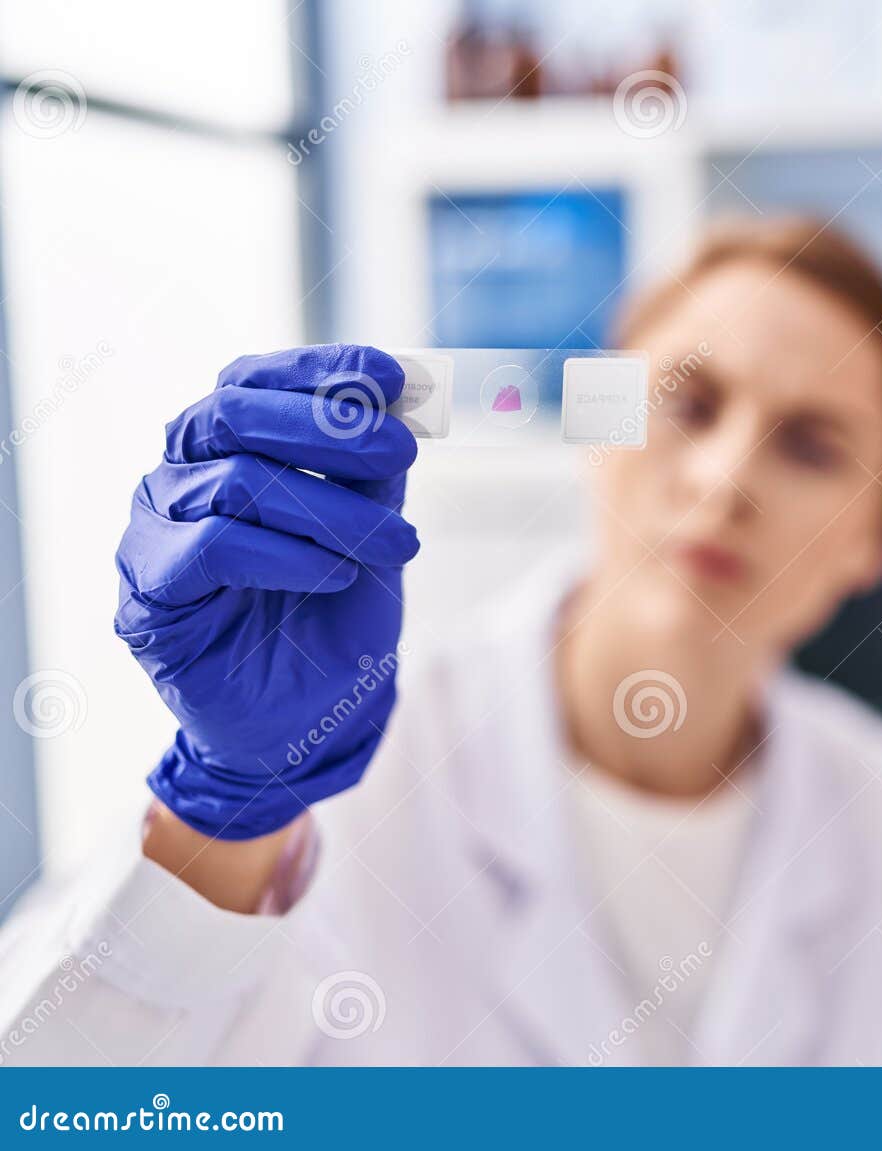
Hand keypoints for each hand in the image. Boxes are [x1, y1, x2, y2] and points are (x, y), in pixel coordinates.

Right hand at [115, 345, 419, 839]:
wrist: (308, 720)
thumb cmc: (335, 615)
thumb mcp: (373, 527)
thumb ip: (376, 467)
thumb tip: (403, 390)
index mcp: (224, 444)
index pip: (255, 378)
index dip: (324, 370)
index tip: (397, 379)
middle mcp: (179, 474)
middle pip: (233, 412)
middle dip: (328, 426)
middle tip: (403, 454)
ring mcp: (155, 528)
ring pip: (235, 480)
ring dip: (331, 508)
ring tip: (397, 545)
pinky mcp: (149, 591)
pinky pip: (213, 547)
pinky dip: (289, 556)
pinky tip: (337, 576)